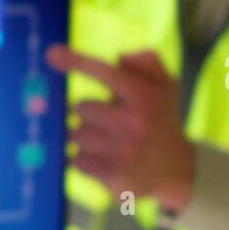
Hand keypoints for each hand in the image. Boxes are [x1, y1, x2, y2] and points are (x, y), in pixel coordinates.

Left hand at [46, 45, 194, 211]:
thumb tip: (120, 55)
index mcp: (146, 96)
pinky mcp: (113, 175)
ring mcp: (124, 150)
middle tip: (107, 122)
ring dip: (85, 137)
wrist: (176, 171)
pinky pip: (77, 160)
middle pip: (81, 108)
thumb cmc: (162, 122)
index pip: (106, 73)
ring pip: (77, 134)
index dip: (77, 62)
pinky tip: (103, 161)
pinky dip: (84, 160)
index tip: (51, 54)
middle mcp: (135, 122)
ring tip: (107, 143)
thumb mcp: (166, 87)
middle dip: (88, 114)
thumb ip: (148, 62)